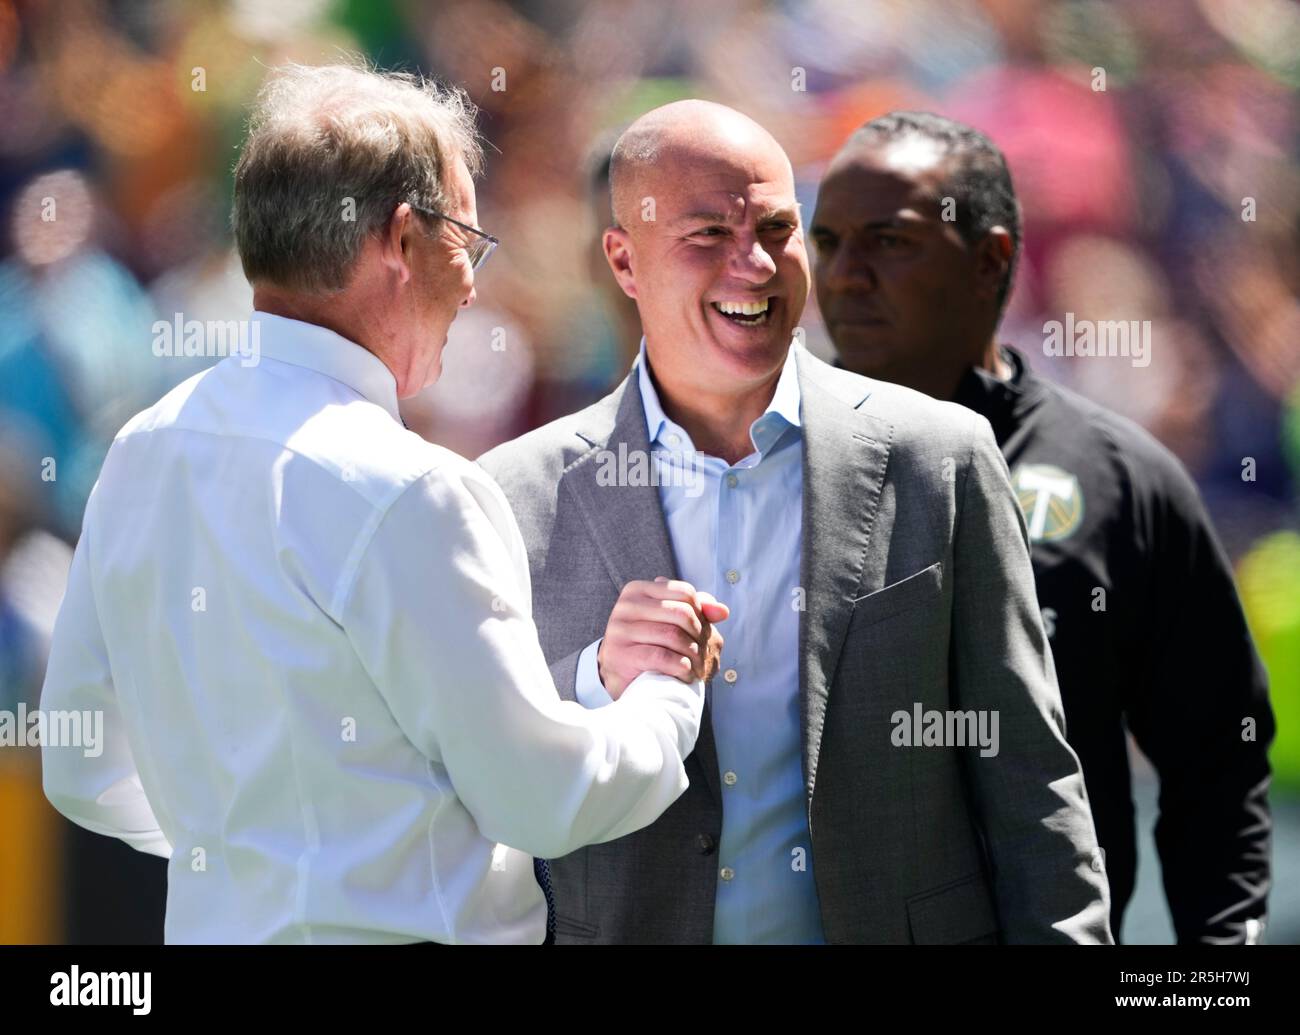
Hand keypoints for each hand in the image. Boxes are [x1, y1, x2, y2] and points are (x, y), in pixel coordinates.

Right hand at [597, 577, 728, 699]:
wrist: (620, 675)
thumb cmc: (650, 644)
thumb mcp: (671, 621)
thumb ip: (697, 610)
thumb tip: (723, 611)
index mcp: (638, 590)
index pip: (684, 592)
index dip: (701, 613)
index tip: (701, 632)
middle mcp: (626, 606)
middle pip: (681, 613)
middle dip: (699, 636)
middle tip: (703, 654)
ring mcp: (620, 630)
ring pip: (673, 635)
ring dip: (693, 655)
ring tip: (697, 667)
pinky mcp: (621, 655)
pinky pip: (661, 656)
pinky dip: (681, 667)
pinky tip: (685, 674)